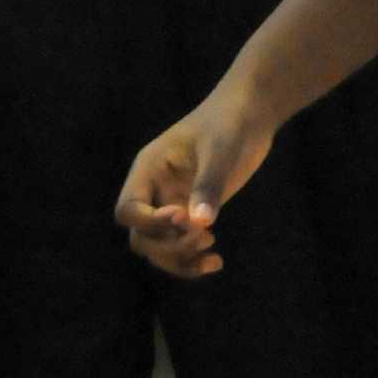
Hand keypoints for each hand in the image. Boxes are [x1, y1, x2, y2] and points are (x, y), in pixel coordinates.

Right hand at [113, 84, 273, 279]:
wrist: (248, 115)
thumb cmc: (229, 122)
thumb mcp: (219, 150)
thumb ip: (209, 184)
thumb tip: (200, 222)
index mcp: (149, 168)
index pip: (129, 210)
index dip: (151, 223)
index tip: (184, 217)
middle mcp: (154, 189)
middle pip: (141, 237)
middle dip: (169, 246)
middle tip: (206, 235)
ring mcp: (171, 203)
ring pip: (158, 248)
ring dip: (180, 259)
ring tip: (212, 252)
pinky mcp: (191, 213)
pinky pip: (180, 247)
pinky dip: (192, 261)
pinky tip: (216, 262)